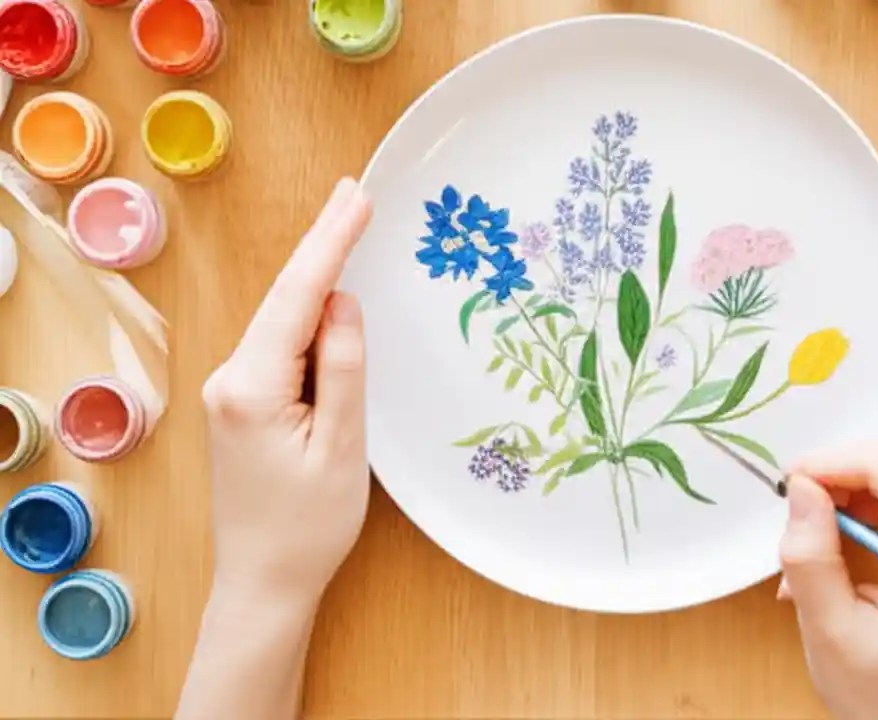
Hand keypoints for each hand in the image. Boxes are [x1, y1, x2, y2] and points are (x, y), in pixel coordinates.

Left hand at [201, 178, 372, 606]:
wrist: (263, 584)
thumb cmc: (308, 526)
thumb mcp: (343, 447)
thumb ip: (343, 369)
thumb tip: (342, 303)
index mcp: (252, 387)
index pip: (297, 298)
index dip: (329, 243)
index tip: (357, 199)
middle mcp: (230, 379)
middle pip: (284, 299)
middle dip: (322, 245)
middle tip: (355, 193)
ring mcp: (230, 392)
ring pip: (283, 323)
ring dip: (317, 281)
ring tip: (351, 229)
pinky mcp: (241, 405)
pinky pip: (281, 348)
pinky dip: (309, 320)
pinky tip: (332, 301)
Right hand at [779, 436, 877, 719]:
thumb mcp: (830, 637)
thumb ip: (812, 561)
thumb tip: (801, 490)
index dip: (862, 466)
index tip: (803, 476)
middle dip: (851, 466)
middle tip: (797, 488)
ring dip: (849, 483)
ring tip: (808, 521)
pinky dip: (855, 505)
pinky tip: (826, 536)